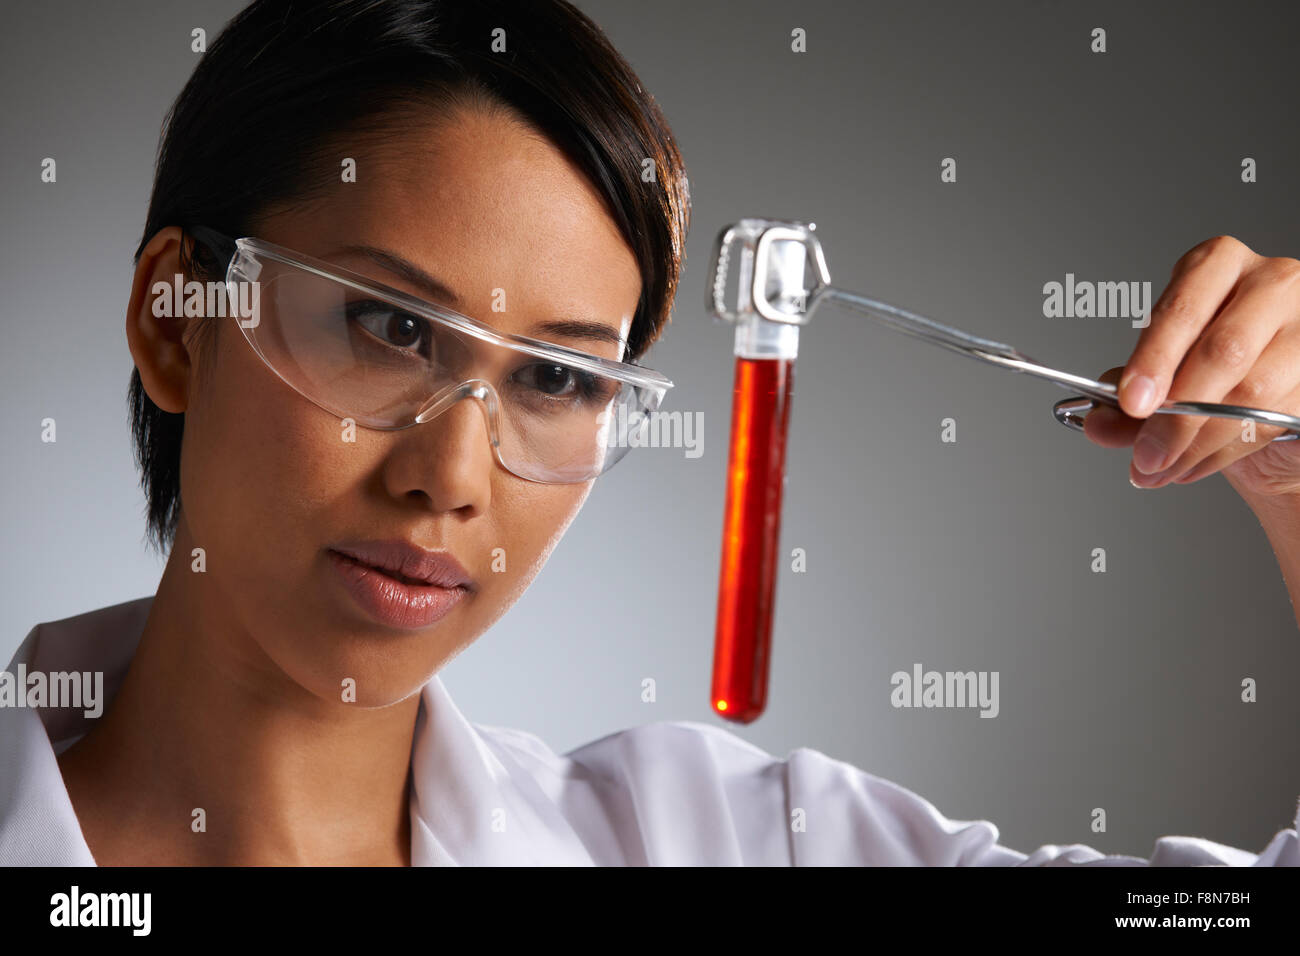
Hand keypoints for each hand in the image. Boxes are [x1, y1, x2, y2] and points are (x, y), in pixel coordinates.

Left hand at [1081, 236, 1299, 500]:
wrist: (1268, 400)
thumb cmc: (1211, 369)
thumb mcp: (1163, 373)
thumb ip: (1128, 398)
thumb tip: (1099, 425)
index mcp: (1218, 265)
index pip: (1183, 308)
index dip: (1154, 359)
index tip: (1130, 403)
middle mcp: (1271, 283)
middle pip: (1223, 351)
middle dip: (1176, 415)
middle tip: (1146, 455)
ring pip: (1252, 393)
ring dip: (1197, 444)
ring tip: (1161, 468)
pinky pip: (1273, 420)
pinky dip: (1225, 452)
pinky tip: (1193, 465)